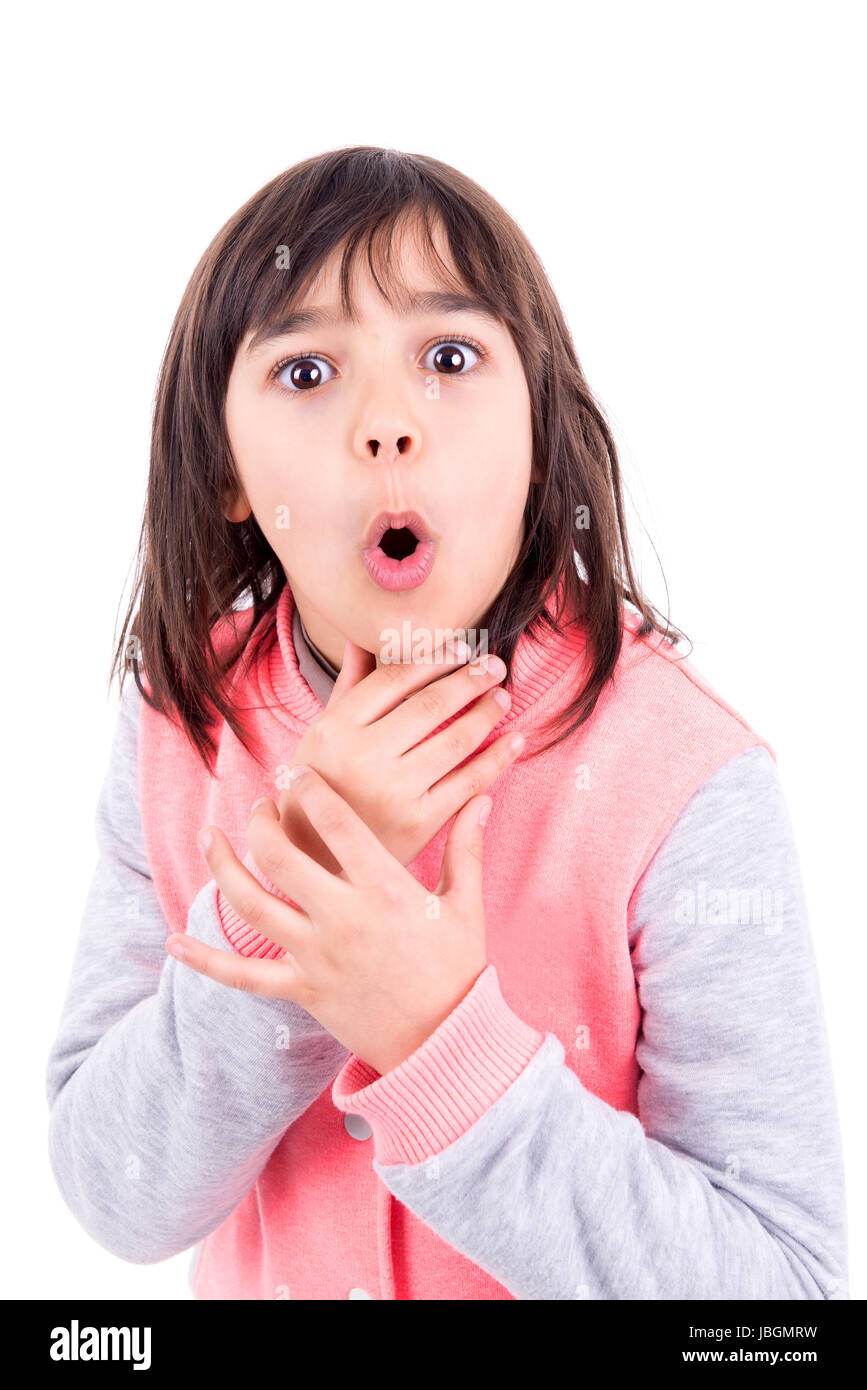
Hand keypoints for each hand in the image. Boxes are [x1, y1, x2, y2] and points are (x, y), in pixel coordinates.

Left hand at [167, 766, 492, 1074]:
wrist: (445, 1044)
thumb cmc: (459, 971)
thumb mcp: (467, 905)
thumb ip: (466, 847)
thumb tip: (482, 796)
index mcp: (384, 889)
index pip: (336, 823)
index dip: (310, 790)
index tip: (297, 772)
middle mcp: (342, 917)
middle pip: (279, 855)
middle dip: (261, 821)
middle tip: (261, 804)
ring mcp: (316, 955)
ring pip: (250, 903)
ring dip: (222, 865)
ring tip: (211, 836)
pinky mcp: (301, 989)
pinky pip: (241, 975)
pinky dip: (204, 959)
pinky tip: (173, 942)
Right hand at [277, 635, 523, 874]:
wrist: (312, 860)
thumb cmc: (319, 788)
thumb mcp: (320, 735)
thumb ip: (348, 688)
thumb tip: (363, 638)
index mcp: (335, 728)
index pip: (395, 679)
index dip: (434, 659)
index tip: (462, 649)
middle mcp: (363, 758)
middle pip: (431, 705)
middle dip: (471, 680)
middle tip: (496, 667)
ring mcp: (393, 792)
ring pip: (456, 741)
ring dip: (487, 713)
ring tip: (503, 699)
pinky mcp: (418, 824)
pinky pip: (468, 783)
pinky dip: (497, 759)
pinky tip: (513, 741)